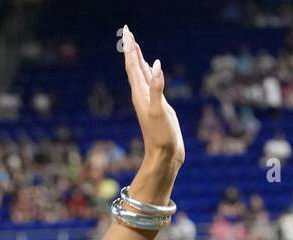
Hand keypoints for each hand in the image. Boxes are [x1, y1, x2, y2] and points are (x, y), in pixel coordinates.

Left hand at [121, 24, 183, 166]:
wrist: (164, 154)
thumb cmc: (161, 135)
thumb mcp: (159, 110)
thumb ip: (157, 88)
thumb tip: (155, 65)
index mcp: (140, 93)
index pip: (132, 66)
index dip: (130, 49)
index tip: (127, 32)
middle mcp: (141, 94)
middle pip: (133, 66)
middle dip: (131, 48)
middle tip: (128, 31)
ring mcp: (149, 99)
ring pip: (140, 73)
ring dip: (137, 58)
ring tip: (134, 44)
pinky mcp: (157, 104)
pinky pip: (150, 82)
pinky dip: (149, 71)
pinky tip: (151, 67)